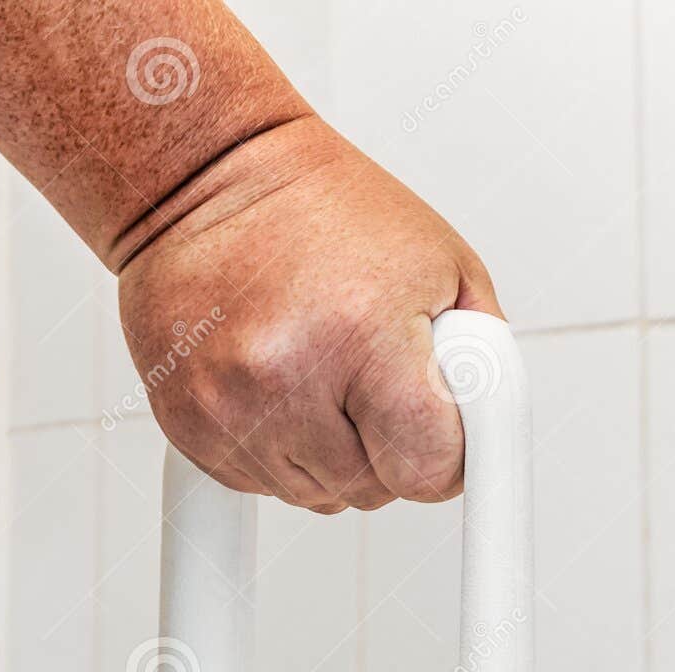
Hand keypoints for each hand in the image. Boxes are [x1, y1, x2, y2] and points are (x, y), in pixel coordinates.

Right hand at [117, 115, 500, 512]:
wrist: (205, 173)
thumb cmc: (326, 211)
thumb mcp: (443, 265)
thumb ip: (483, 361)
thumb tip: (489, 438)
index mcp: (360, 333)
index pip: (427, 469)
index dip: (445, 457)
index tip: (440, 427)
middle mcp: (286, 375)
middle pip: (372, 491)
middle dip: (385, 450)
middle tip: (370, 379)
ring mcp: (227, 404)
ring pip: (317, 496)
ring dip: (330, 454)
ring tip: (319, 371)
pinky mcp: (185, 421)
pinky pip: (260, 483)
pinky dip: (277, 447)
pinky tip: (275, 384)